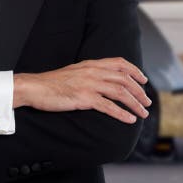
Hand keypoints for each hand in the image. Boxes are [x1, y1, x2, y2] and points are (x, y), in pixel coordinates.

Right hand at [14, 58, 150, 123]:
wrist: (35, 87)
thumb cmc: (52, 82)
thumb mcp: (74, 71)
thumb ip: (89, 72)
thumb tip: (103, 79)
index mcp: (92, 64)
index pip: (120, 63)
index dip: (135, 71)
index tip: (144, 80)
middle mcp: (93, 71)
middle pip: (124, 79)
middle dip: (139, 91)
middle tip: (147, 102)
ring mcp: (89, 84)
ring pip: (120, 92)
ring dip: (135, 103)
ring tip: (143, 113)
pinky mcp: (84, 98)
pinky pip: (108, 106)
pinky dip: (121, 113)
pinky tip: (129, 119)